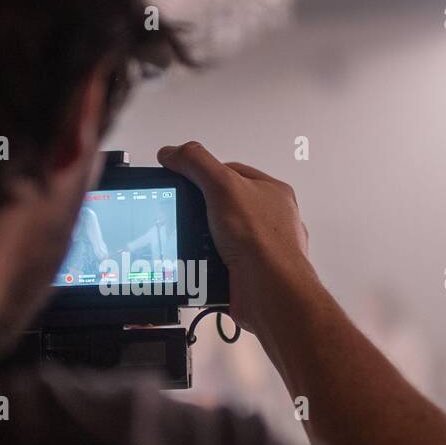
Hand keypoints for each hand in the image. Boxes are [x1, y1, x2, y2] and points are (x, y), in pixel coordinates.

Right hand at [157, 141, 310, 333]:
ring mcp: (259, 246)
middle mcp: (269, 219)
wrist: (271, 292)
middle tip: (187, 210)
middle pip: (224, 204)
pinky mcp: (248, 271)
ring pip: (221, 235)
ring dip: (204, 239)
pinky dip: (206, 263)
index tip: (183, 174)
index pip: (232, 171)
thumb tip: (173, 152)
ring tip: (195, 239)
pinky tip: (202, 261)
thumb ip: (196, 163)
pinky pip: (219, 261)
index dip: (204, 171)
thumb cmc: (263, 243)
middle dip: (202, 210)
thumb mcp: (223, 186)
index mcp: (272, 192)